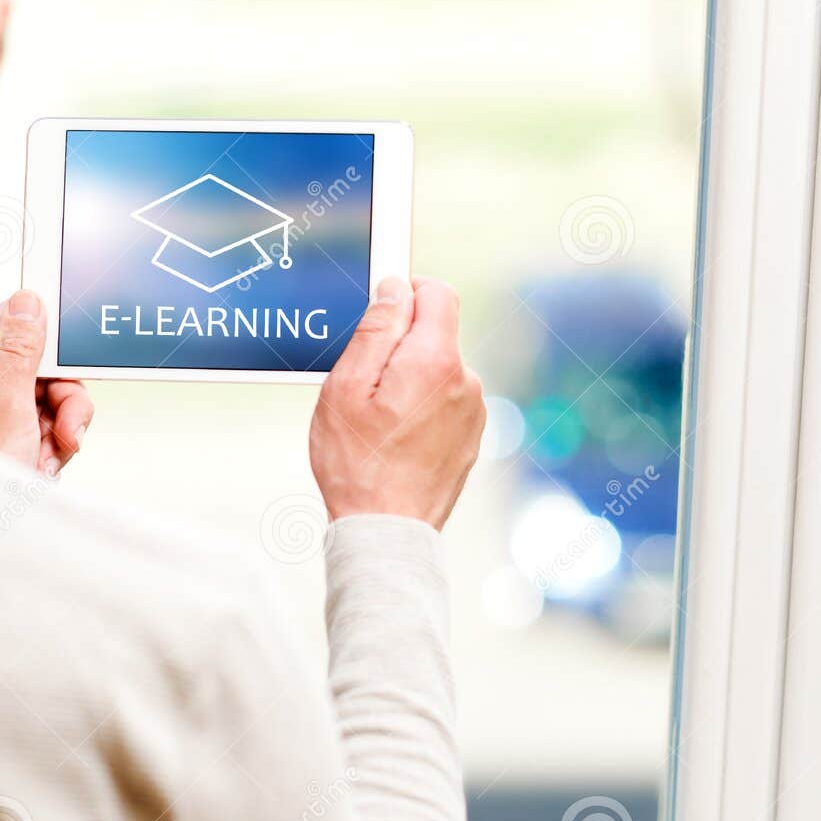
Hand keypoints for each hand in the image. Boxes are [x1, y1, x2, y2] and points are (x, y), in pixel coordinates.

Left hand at [0, 289, 93, 474]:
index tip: (75, 353)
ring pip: (48, 396)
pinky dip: (51, 446)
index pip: (13, 317)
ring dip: (62, 426)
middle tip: (66, 428)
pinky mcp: (2, 433)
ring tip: (50, 456)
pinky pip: (43, 425)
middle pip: (40, 362)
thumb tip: (28, 300)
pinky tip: (40, 466)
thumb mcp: (8, 403)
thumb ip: (21, 349)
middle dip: (64, 397)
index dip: (49, 332)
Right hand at [311, 277, 485, 529]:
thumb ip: (376, 330)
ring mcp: (473, 412)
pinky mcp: (471, 436)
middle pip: (435, 334)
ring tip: (378, 420)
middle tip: (364, 384)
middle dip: (400, 344)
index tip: (381, 310)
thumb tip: (395, 289)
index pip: (438, 293)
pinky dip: (421, 407)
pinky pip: (444, 401)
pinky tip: (395, 438)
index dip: (406, 292)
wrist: (387, 531)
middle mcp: (465, 382)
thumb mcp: (347, 387)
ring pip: (437, 369)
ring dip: (410, 379)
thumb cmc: (358, 464)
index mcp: (436, 361)